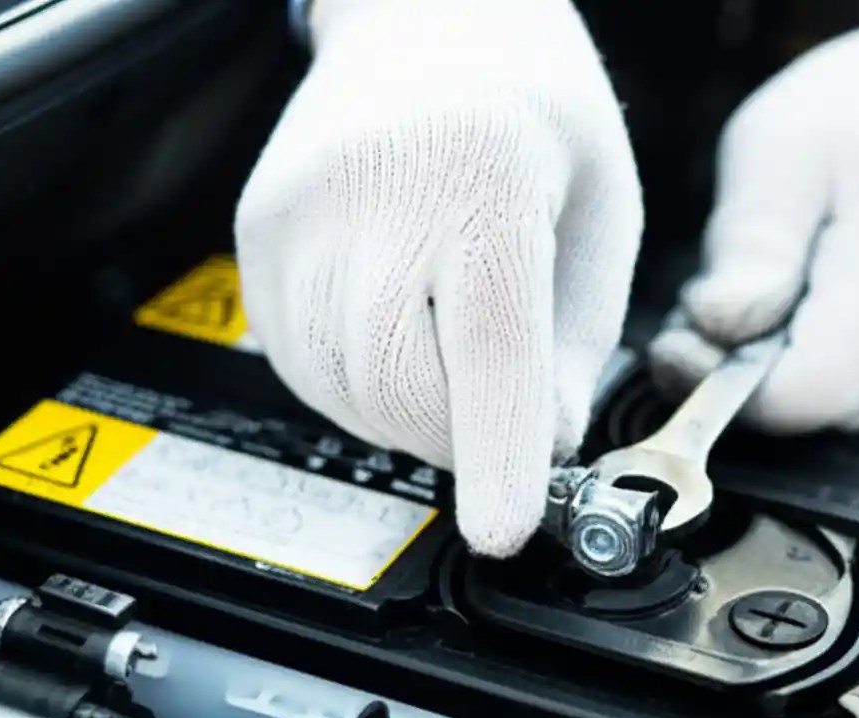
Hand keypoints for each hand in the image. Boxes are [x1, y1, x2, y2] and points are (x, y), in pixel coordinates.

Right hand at [235, 0, 641, 555]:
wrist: (426, 21)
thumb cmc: (530, 103)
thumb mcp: (600, 211)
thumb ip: (577, 340)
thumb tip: (542, 446)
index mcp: (483, 174)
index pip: (488, 344)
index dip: (497, 453)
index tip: (502, 527)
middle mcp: (375, 191)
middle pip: (403, 386)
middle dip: (461, 435)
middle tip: (500, 409)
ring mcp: (299, 213)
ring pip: (342, 388)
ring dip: (407, 412)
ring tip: (447, 350)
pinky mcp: (258, 234)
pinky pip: (299, 360)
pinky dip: (356, 381)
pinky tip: (395, 330)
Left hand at [650, 0, 858, 431]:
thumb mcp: (780, 147)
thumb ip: (750, 244)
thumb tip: (715, 328)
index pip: (811, 389)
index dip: (731, 386)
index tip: (684, 337)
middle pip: (819, 409)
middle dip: (742, 378)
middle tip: (701, 306)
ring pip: (837, 405)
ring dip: (773, 370)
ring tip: (748, 290)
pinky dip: (808, 358)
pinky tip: (789, 303)